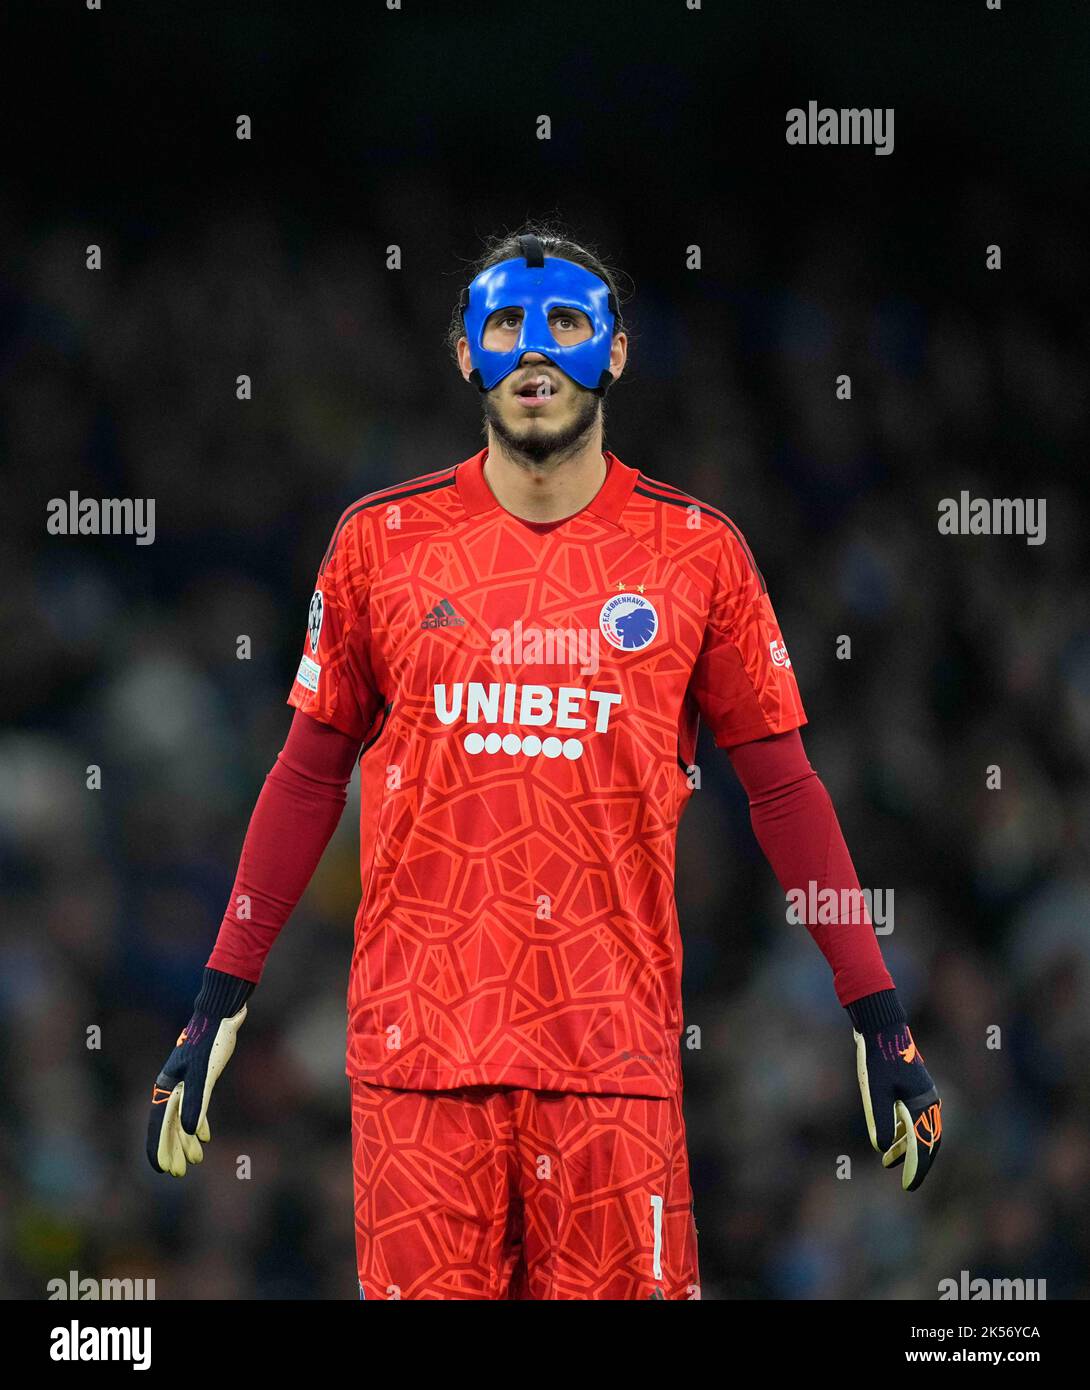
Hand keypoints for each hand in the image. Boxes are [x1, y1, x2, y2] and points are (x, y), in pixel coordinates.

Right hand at [147, 969, 252, 1176]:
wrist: (221, 1013)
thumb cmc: (210, 1042)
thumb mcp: (204, 1074)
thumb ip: (196, 1101)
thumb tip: (189, 1131)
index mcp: (167, 1085)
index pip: (159, 1122)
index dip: (159, 1146)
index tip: (161, 1169)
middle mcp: (172, 1085)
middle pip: (169, 1124)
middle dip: (174, 1149)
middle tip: (179, 1173)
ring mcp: (186, 1081)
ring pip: (182, 1116)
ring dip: (187, 1139)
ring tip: (195, 1160)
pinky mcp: (201, 1075)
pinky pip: (196, 1105)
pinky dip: (199, 1122)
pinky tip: (205, 1136)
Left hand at [853, 1022, 942, 1190]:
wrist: (881, 1025)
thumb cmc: (878, 1057)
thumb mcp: (875, 1091)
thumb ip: (880, 1120)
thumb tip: (881, 1148)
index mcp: (923, 1103)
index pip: (924, 1144)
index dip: (916, 1167)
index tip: (909, 1187)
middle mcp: (928, 1099)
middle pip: (928, 1139)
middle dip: (918, 1161)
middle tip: (908, 1182)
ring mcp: (920, 1092)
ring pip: (919, 1128)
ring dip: (906, 1147)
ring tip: (888, 1162)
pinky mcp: (910, 1086)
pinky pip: (911, 1117)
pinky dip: (902, 1131)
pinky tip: (887, 1139)